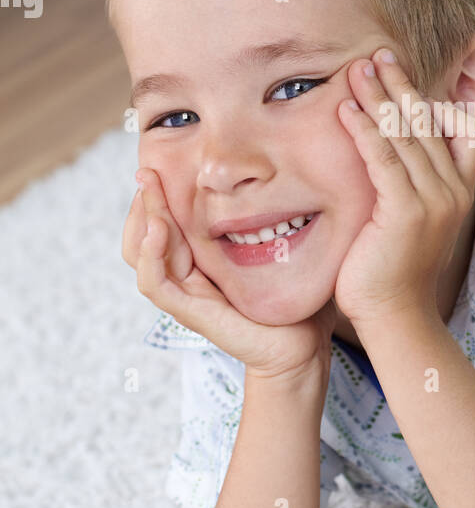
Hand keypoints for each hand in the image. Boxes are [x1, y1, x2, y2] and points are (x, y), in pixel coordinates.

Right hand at [123, 167, 335, 382]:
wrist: (302, 344)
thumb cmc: (293, 295)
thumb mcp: (274, 244)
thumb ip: (264, 215)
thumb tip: (269, 172)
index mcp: (196, 259)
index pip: (157, 221)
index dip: (152, 194)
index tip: (157, 163)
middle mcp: (183, 276)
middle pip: (140, 234)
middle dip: (142, 200)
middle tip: (147, 171)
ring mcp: (183, 295)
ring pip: (141, 254)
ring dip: (143, 220)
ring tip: (150, 191)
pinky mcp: (189, 312)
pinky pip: (155, 282)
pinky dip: (151, 255)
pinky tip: (160, 229)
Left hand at [333, 48, 474, 328]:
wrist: (396, 317)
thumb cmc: (394, 269)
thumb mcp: (412, 219)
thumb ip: (410, 183)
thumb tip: (391, 153)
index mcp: (460, 190)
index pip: (462, 128)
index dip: (439, 93)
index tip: (410, 69)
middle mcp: (453, 191)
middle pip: (429, 123)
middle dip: (401, 85)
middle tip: (378, 54)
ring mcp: (434, 200)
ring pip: (406, 135)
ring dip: (381, 97)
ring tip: (358, 69)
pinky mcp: (407, 212)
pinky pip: (384, 160)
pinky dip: (365, 131)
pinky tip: (347, 109)